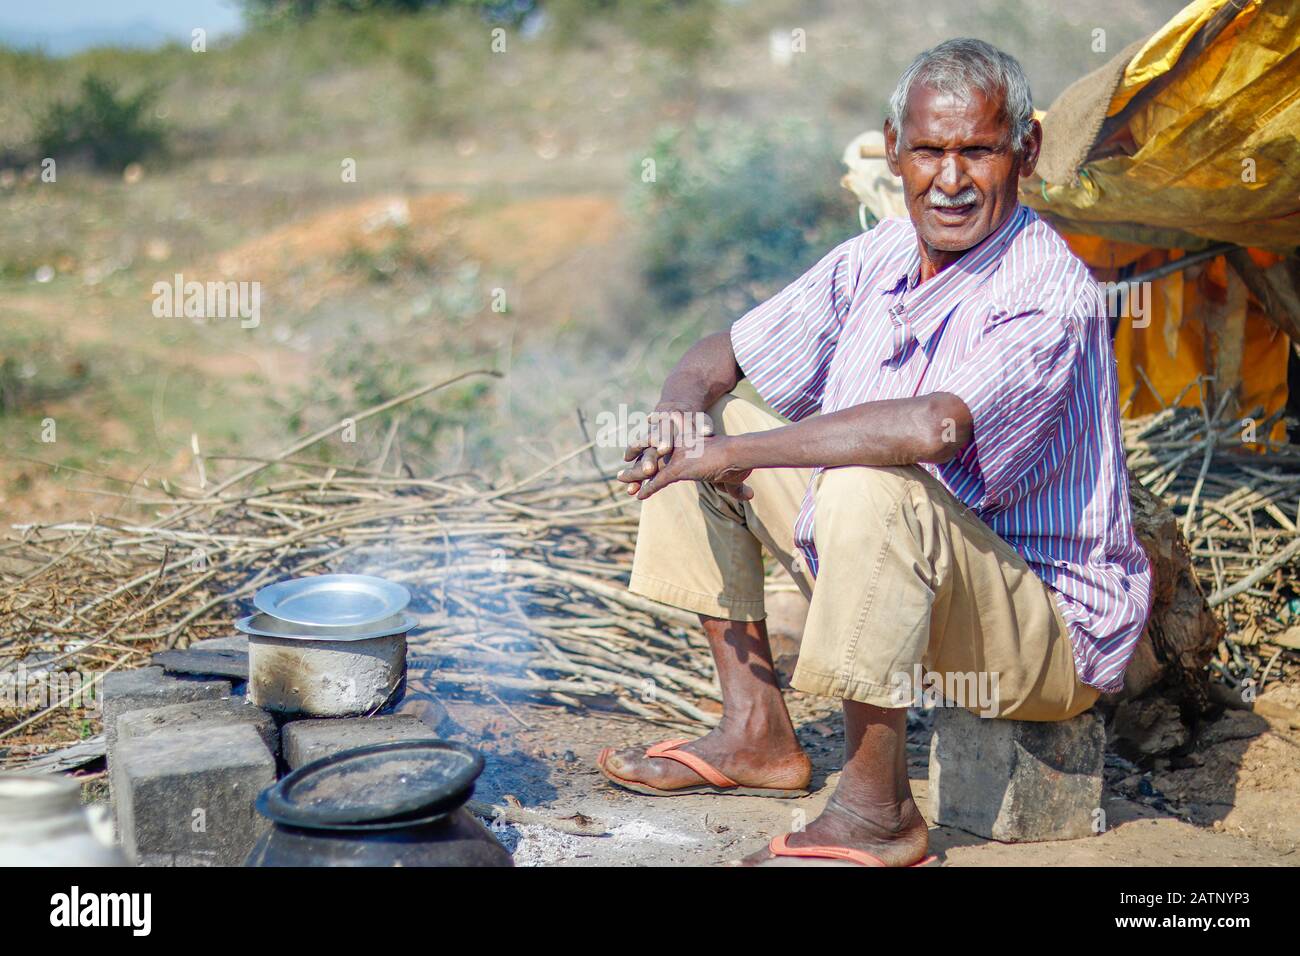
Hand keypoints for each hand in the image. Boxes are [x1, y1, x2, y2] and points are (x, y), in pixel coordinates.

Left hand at [617, 434, 753, 501]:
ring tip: (622, 482)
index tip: (641, 471)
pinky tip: (639, 495)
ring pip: (649, 467)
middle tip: (622, 475)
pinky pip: (658, 480)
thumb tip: (750, 496)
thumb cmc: (737, 460)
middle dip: (636, 466)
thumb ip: (736, 487)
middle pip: (651, 456)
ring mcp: (676, 457)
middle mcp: (677, 448)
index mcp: (685, 445)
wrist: (738, 453)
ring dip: (635, 475)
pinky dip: (648, 488)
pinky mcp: (679, 468)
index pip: (663, 453)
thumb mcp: (734, 475)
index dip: (651, 462)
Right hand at [618, 401, 712, 494]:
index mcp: (667, 422)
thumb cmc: (691, 418)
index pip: (665, 430)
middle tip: (648, 470)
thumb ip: (703, 426)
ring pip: (640, 458)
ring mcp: (648, 444)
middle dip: (648, 458)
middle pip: (648, 447)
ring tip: (631, 485)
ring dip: (636, 471)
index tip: (666, 448)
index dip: (664, 438)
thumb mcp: (699, 419)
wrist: (675, 410)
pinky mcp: (645, 454)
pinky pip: (638, 467)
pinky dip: (635, 478)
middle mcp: (655, 432)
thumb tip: (707, 432)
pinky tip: (633, 490)